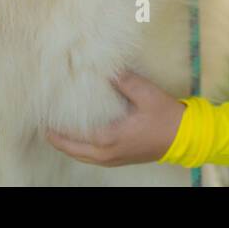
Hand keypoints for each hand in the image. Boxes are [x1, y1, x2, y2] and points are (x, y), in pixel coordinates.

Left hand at [44, 70, 185, 166]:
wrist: (185, 138)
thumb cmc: (166, 117)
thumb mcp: (146, 95)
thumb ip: (125, 81)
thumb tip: (106, 69)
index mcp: (109, 138)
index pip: (74, 136)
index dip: (56, 127)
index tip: (44, 116)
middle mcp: (107, 152)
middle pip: (71, 150)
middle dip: (55, 138)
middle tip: (43, 124)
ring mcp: (113, 158)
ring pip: (80, 155)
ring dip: (67, 144)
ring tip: (56, 130)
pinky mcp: (119, 158)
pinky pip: (91, 156)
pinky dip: (79, 148)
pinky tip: (79, 136)